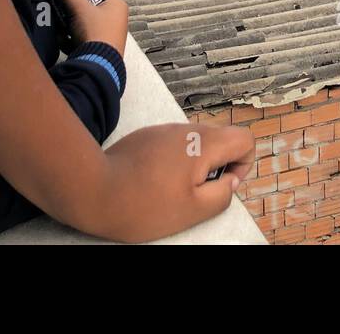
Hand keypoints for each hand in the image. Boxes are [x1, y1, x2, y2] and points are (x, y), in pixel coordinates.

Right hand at [56, 0, 129, 51]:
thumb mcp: (80, 8)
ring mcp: (108, 35)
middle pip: (88, 9)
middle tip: (62, 11)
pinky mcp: (99, 48)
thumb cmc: (96, 32)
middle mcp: (115, 20)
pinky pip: (83, 39)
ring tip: (61, 28)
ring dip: (69, 26)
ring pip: (83, 25)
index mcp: (117, 6)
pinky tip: (63, 41)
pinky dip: (72, 39)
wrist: (97, 63)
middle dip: (72, 11)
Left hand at [92, 123, 255, 241]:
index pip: (244, 139)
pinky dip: (173, 162)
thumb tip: (230, 182)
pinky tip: (152, 181)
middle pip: (221, 140)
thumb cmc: (144, 204)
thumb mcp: (193, 210)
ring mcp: (165, 130)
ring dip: (194, 165)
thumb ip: (222, 195)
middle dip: (216, 167)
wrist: (94, 189)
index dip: (243, 164)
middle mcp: (187, 129)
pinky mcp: (147, 136)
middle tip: (195, 193)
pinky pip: (173, 145)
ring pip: (195, 143)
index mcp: (204, 144)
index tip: (222, 185)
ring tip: (171, 189)